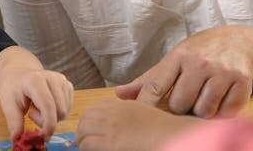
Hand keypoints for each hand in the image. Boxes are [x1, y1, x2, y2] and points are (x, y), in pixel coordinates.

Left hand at [0, 66, 73, 140]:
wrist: (19, 75)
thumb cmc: (13, 89)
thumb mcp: (8, 104)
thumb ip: (14, 122)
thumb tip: (17, 139)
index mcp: (35, 80)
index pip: (48, 105)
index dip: (48, 124)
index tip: (43, 137)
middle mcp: (52, 77)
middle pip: (60, 111)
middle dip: (48, 121)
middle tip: (32, 114)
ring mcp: (62, 80)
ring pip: (65, 111)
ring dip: (53, 117)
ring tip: (38, 108)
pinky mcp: (67, 85)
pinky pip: (69, 107)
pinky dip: (58, 112)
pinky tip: (47, 105)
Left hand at [76, 98, 199, 150]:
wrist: (169, 136)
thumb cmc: (162, 130)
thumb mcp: (144, 113)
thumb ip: (128, 116)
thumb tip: (119, 127)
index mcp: (120, 105)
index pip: (95, 109)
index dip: (91, 121)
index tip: (92, 131)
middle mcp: (112, 113)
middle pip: (86, 117)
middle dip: (83, 130)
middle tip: (85, 142)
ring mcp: (109, 126)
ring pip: (83, 131)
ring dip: (83, 141)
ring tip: (87, 148)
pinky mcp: (109, 142)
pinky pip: (87, 144)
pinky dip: (86, 149)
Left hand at [116, 26, 252, 117]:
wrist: (237, 41)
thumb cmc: (198, 54)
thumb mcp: (173, 60)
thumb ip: (148, 80)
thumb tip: (119, 94)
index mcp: (178, 57)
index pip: (156, 85)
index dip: (146, 104)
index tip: (140, 117)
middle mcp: (199, 62)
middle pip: (179, 103)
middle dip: (181, 107)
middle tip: (187, 100)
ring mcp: (221, 71)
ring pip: (203, 110)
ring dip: (202, 111)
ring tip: (204, 98)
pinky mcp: (241, 82)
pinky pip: (226, 112)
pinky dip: (223, 112)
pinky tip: (221, 99)